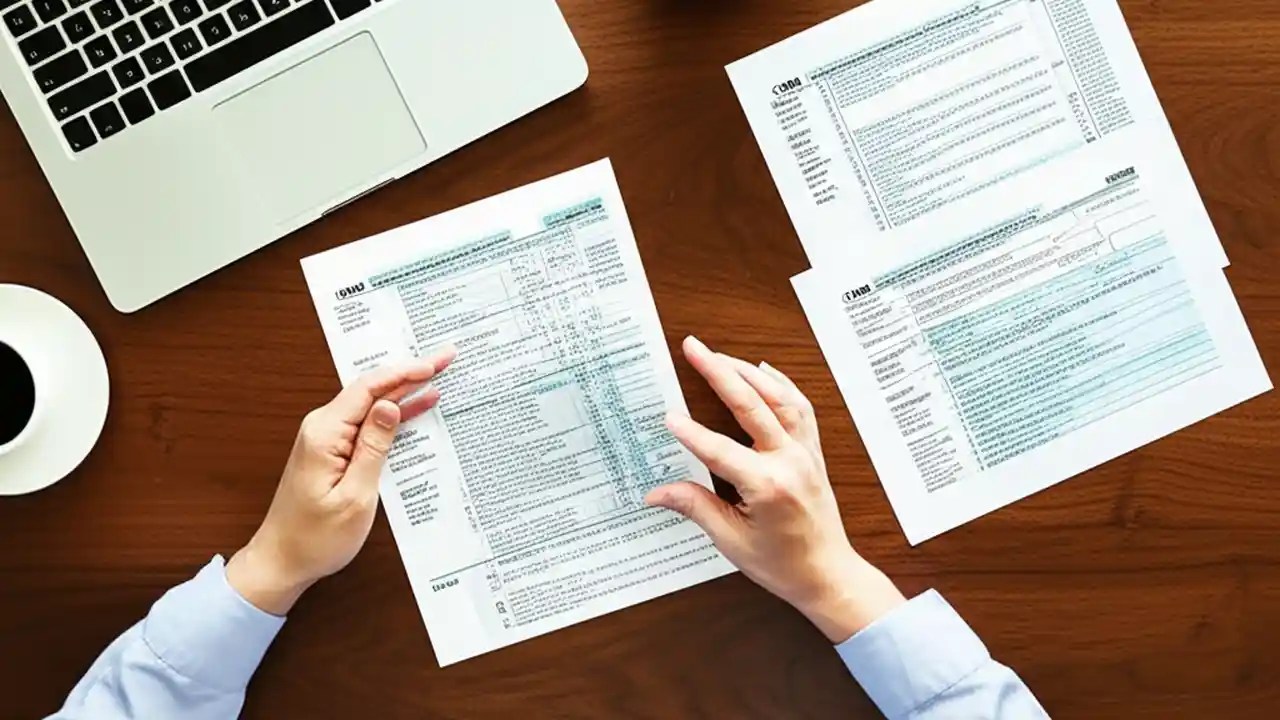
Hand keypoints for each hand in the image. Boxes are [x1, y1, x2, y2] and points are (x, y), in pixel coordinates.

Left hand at [226, 347, 456, 614]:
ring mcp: (326, 439)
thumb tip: (390, 407)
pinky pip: (365, 425)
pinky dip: (392, 416)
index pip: (368, 389)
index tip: (434, 364)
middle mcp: (322, 429)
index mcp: (325, 434)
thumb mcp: (355, 496)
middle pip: (371, 390)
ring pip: (371, 406)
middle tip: (445, 359)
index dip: (404, 372)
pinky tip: (416, 410)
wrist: (281, 562)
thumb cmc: (316, 538)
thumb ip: (373, 447)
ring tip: (438, 377)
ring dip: (404, 392)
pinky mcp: (331, 452)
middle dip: (409, 373)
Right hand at [646, 336, 904, 641]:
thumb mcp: (732, 541)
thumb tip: (657, 493)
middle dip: (719, 371)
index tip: (667, 417)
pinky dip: (781, 384)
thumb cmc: (784, 565)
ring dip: (747, 372)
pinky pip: (799, 408)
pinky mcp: (813, 453)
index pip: (719, 449)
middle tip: (693, 347)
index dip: (691, 433)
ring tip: (719, 355)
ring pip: (778, 397)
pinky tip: (763, 370)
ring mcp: (805, 453)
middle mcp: (790, 461)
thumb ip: (695, 508)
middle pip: (751, 404)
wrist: (829, 575)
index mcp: (768, 485)